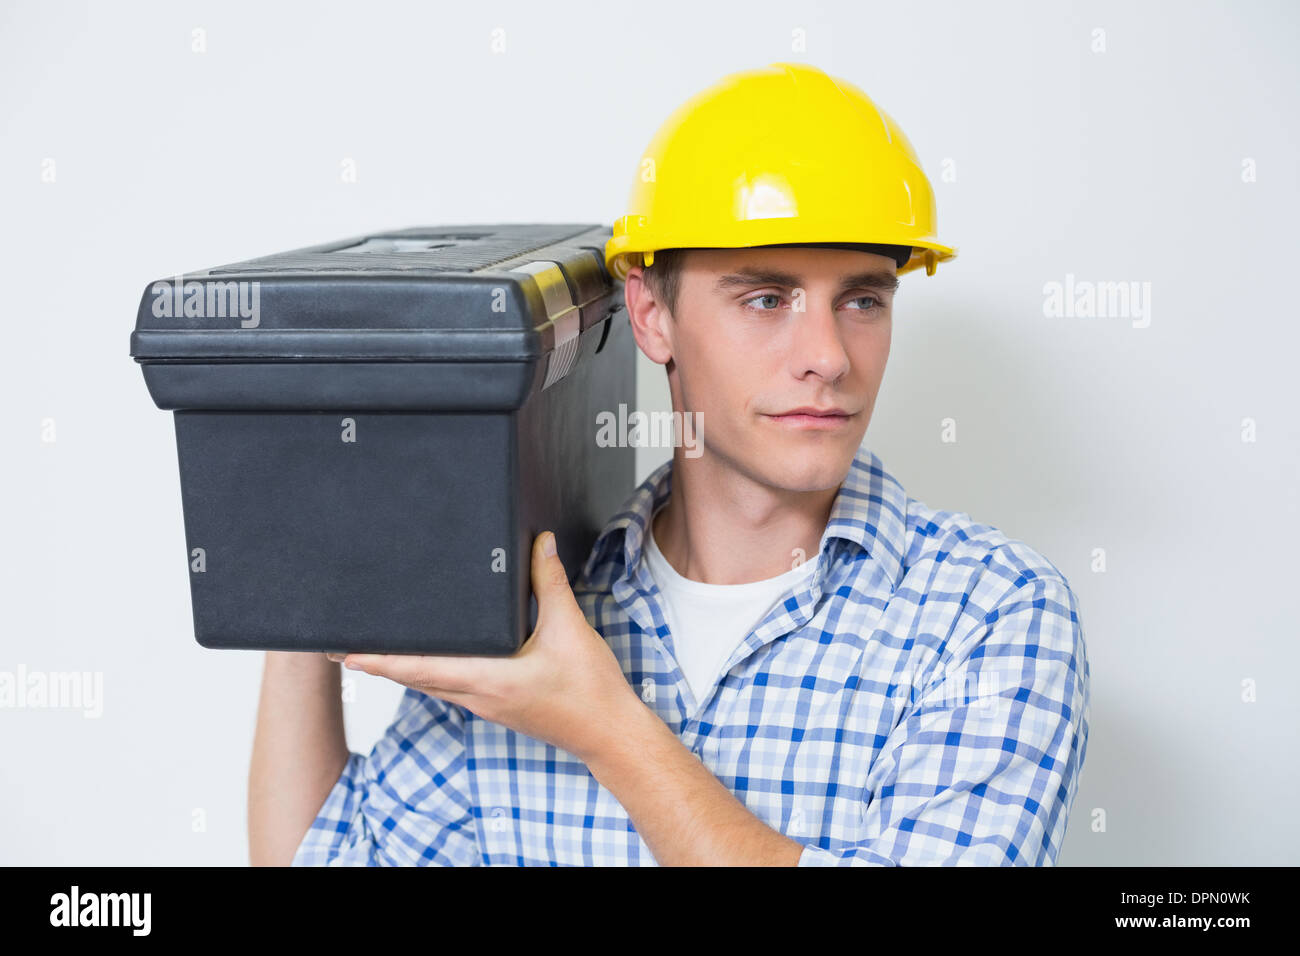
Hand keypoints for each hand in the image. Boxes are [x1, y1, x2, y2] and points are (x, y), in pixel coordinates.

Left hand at [330, 531, 642, 764]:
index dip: (382, 659)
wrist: (608, 733)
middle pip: (415, 678)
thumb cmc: (590, 690)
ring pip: (431, 685)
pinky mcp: (497, 706)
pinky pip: (450, 689)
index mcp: (487, 679)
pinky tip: (429, 662)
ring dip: (402, 669)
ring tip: (375, 651)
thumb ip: (550, 582)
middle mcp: (477, 697)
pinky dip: (428, 674)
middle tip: (346, 646)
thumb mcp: (570, 629)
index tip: (348, 652)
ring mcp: (485, 705)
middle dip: (380, 662)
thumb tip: (540, 544)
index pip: (420, 667)